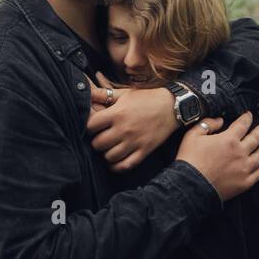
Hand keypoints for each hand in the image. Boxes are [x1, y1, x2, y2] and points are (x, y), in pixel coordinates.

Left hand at [87, 71, 223, 171]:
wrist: (172, 106)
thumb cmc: (146, 98)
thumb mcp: (125, 93)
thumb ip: (104, 94)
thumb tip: (86, 91)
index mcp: (117, 113)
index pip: (90, 126)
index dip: (89, 127)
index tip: (94, 126)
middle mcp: (124, 129)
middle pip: (98, 144)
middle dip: (96, 141)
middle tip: (101, 137)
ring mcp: (134, 142)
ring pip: (109, 157)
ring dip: (106, 153)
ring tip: (109, 147)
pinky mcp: (144, 151)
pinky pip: (125, 166)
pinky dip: (116, 166)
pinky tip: (115, 160)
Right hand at [176, 110, 258, 200]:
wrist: (191, 185)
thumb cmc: (190, 159)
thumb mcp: (193, 135)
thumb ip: (208, 124)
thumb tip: (220, 120)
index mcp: (229, 139)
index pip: (242, 125)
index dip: (247, 118)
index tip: (249, 115)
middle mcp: (240, 153)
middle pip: (255, 139)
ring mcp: (244, 169)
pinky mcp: (244, 183)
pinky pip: (257, 174)